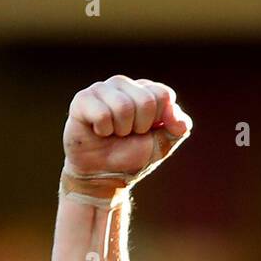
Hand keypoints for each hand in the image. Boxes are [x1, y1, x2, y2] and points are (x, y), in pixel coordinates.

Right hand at [62, 74, 191, 182]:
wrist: (103, 176)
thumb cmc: (131, 157)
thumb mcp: (161, 145)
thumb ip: (177, 129)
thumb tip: (178, 119)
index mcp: (145, 91)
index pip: (164, 95)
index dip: (159, 121)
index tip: (147, 132)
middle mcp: (124, 85)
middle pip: (146, 101)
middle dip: (140, 128)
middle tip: (127, 135)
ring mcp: (102, 89)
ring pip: (124, 106)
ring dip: (121, 130)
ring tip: (113, 133)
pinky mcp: (82, 99)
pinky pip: (102, 113)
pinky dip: (104, 130)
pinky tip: (99, 131)